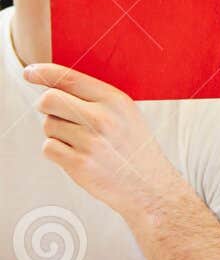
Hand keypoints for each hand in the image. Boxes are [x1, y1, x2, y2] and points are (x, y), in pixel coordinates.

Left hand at [23, 64, 184, 220]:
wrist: (149, 186)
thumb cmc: (134, 148)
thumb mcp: (125, 114)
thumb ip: (94, 98)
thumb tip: (53, 85)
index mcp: (115, 101)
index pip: (69, 78)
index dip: (43, 73)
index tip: (30, 73)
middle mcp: (103, 119)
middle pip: (49, 100)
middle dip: (46, 106)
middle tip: (57, 115)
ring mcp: (91, 142)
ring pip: (48, 125)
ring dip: (57, 133)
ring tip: (81, 142)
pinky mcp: (79, 164)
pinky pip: (48, 148)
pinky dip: (57, 152)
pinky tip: (78, 155)